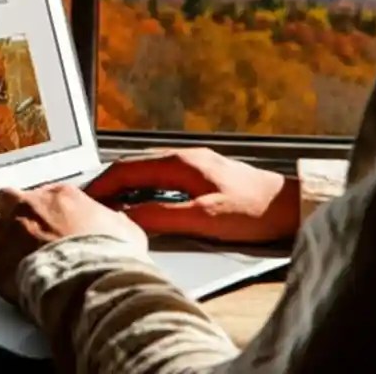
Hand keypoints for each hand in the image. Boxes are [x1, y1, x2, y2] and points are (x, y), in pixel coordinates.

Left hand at [0, 183, 145, 301]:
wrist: (91, 280)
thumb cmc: (111, 258)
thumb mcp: (127, 233)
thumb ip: (118, 224)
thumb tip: (121, 224)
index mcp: (62, 197)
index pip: (43, 193)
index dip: (40, 206)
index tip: (42, 216)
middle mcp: (30, 209)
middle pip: (5, 197)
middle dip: (4, 206)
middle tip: (7, 218)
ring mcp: (8, 233)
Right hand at [85, 148, 299, 243]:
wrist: (291, 206)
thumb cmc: (255, 211)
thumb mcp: (205, 218)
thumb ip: (164, 216)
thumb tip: (128, 217)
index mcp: (181, 163)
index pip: (128, 169)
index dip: (103, 185)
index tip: (85, 199)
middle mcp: (185, 157)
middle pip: (134, 166)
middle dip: (108, 183)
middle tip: (89, 202)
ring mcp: (194, 165)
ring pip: (147, 170)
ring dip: (125, 185)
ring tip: (108, 205)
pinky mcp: (203, 175)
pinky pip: (161, 177)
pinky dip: (143, 188)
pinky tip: (141, 203)